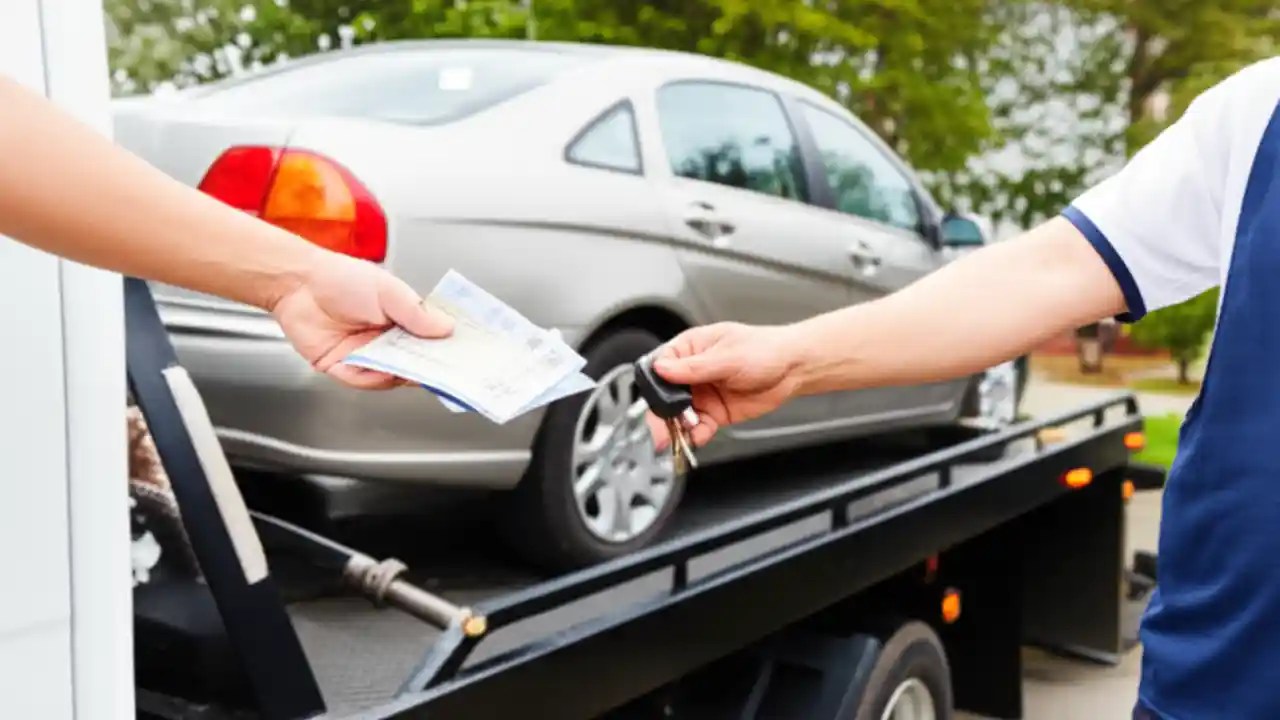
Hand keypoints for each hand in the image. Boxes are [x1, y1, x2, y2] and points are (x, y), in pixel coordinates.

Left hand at [269, 252, 453, 388]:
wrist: (298, 283)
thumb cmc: (340, 278)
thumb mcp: (388, 290)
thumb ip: (417, 312)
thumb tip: (447, 328)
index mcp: (401, 321)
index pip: (430, 341)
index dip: (445, 350)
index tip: (462, 356)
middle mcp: (385, 341)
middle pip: (414, 363)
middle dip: (428, 368)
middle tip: (443, 370)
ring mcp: (366, 355)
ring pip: (391, 376)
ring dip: (400, 374)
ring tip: (410, 369)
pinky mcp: (344, 367)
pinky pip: (363, 380)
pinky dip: (371, 377)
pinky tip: (377, 367)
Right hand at [646, 322, 802, 448]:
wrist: (793, 369)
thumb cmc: (765, 350)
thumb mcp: (728, 357)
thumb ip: (695, 367)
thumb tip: (663, 369)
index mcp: (691, 348)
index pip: (661, 366)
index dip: (656, 384)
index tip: (658, 398)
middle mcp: (692, 371)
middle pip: (666, 394)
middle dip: (662, 413)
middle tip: (660, 429)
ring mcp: (702, 393)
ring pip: (679, 414)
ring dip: (677, 427)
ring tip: (678, 437)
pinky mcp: (714, 412)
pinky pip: (698, 426)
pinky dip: (695, 435)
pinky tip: (696, 437)